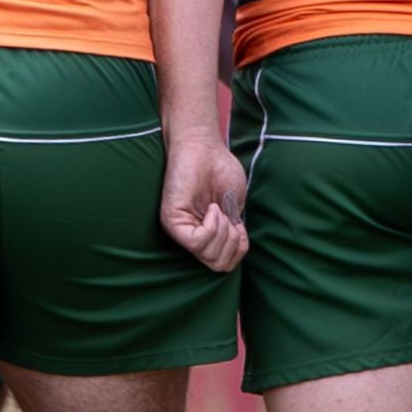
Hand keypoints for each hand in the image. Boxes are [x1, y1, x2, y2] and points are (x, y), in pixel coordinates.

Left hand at [158, 130, 248, 271]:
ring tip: (218, 209)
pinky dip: (214, 226)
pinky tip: (212, 208)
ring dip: (224, 232)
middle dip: (233, 243)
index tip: (239, 224)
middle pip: (218, 265)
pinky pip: (198, 241)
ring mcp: (180, 230)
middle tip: (230, 217)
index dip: (238, 248)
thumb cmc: (220, 170)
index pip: (224, 264)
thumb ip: (234, 233)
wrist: (205, 147)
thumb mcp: (235, 208)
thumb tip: (234, 253)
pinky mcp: (172, 221)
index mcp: (206, 235)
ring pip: (210, 256)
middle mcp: (191, 236)